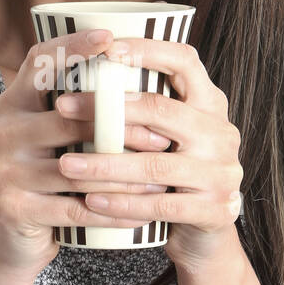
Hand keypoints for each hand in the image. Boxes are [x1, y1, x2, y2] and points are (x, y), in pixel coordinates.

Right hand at [0, 28, 175, 275]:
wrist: (14, 240)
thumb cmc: (52, 179)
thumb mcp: (57, 138)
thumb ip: (82, 107)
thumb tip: (145, 68)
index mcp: (13, 103)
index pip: (38, 62)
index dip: (72, 47)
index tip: (109, 37)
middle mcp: (3, 131)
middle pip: (66, 118)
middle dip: (119, 127)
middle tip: (164, 136)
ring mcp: (3, 170)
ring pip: (75, 169)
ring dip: (123, 176)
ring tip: (162, 181)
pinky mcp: (12, 208)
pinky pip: (73, 209)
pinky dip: (111, 213)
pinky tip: (141, 215)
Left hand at [54, 36, 243, 274]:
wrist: (206, 236)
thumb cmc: (174, 175)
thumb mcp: (170, 135)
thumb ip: (145, 107)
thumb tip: (82, 69)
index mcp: (211, 104)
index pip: (185, 61)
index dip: (146, 50)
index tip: (104, 48)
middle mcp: (221, 133)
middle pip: (161, 110)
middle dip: (106, 109)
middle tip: (62, 107)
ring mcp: (221, 173)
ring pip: (154, 163)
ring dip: (104, 164)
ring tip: (65, 164)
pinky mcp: (213, 210)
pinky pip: (160, 205)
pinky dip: (121, 204)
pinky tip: (90, 201)